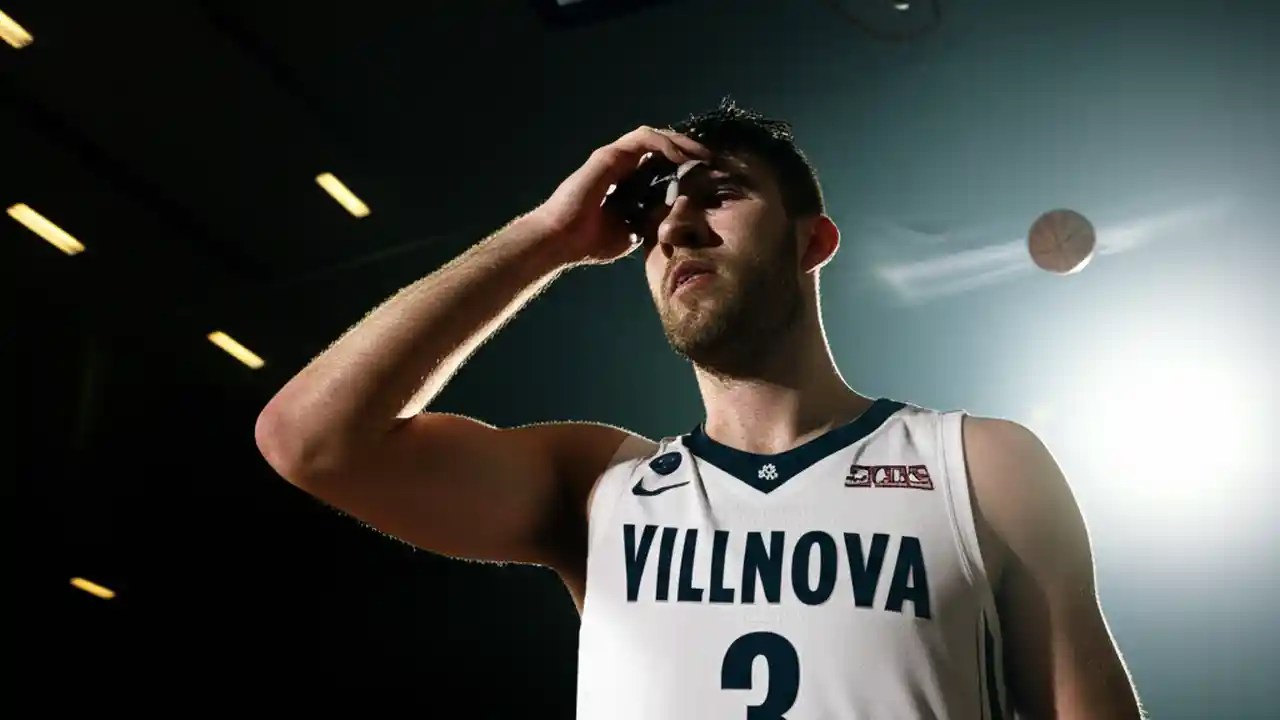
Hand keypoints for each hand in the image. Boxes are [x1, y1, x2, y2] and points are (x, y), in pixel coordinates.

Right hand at [530, 126, 711, 264]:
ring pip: (655, 136)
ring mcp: (614, 158)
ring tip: (701, 156)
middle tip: (712, 162)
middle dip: (688, 150)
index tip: (708, 179)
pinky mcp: (608, 156)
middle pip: (661, 146)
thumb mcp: (632, 234)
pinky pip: (644, 139)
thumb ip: (650, 224)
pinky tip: (680, 157)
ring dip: (681, 143)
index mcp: (627, 183)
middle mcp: (622, 166)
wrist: (562, 241)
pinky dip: (665, 144)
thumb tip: (673, 227)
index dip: (685, 167)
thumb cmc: (590, 241)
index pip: (661, 164)